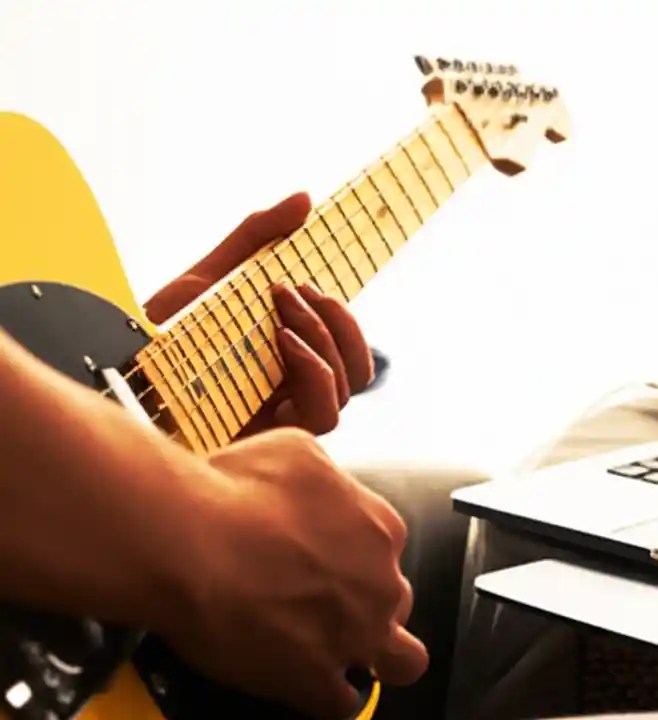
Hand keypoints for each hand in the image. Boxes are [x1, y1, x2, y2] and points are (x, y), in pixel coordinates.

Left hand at [143, 193, 373, 435]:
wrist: (118, 371)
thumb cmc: (163, 333)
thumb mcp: (212, 275)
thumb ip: (258, 237)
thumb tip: (306, 198)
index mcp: (291, 358)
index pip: (349, 346)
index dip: (345, 315)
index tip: (308, 278)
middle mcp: (295, 391)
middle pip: (360, 367)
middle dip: (340, 321)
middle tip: (294, 290)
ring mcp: (287, 416)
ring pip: (348, 387)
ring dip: (325, 338)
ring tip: (281, 313)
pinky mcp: (274, 439)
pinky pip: (326, 413)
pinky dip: (316, 372)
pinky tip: (284, 345)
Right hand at [159, 429, 428, 718]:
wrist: (187, 541)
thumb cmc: (228, 492)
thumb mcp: (293, 451)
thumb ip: (325, 476)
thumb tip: (319, 483)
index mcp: (379, 527)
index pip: (386, 548)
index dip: (354, 554)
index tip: (324, 557)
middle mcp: (380, 581)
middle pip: (394, 601)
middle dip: (366, 603)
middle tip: (320, 600)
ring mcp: (355, 634)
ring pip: (402, 661)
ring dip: (379, 659)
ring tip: (342, 654)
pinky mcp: (317, 679)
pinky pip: (343, 704)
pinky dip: (330, 697)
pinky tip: (308, 685)